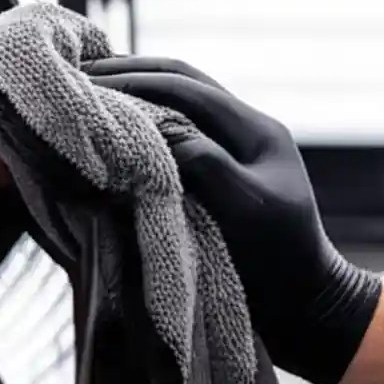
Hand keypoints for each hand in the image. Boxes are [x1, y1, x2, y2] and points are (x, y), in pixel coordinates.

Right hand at [86, 57, 381, 383]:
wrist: (306, 309)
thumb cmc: (280, 263)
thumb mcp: (244, 208)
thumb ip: (203, 161)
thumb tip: (156, 127)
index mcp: (255, 130)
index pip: (185, 86)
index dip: (134, 80)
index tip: (87, 84)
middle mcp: (244, 129)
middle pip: (180, 81)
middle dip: (129, 73)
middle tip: (77, 75)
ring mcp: (233, 150)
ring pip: (176, 103)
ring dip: (134, 93)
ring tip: (87, 92)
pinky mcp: (219, 175)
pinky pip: (176, 134)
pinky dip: (142, 124)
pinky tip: (113, 130)